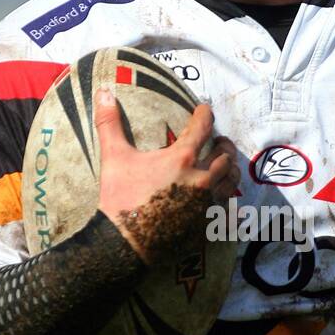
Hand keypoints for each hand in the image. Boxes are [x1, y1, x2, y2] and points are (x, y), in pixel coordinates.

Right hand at [94, 89, 237, 262]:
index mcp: (182, 158)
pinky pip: (228, 210)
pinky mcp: (207, 224)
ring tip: (224, 166)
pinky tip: (224, 199)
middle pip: (226, 154)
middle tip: (218, 141)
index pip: (204, 126)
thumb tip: (103, 92)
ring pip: (231, 180)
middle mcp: (201, 178)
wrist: (123, 243)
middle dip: (223, 144)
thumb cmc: (119, 198)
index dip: (205, 114)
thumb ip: (111, 123)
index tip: (204, 110)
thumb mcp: (114, 157)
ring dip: (229, 169)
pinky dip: (228, 201)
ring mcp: (207, 203)